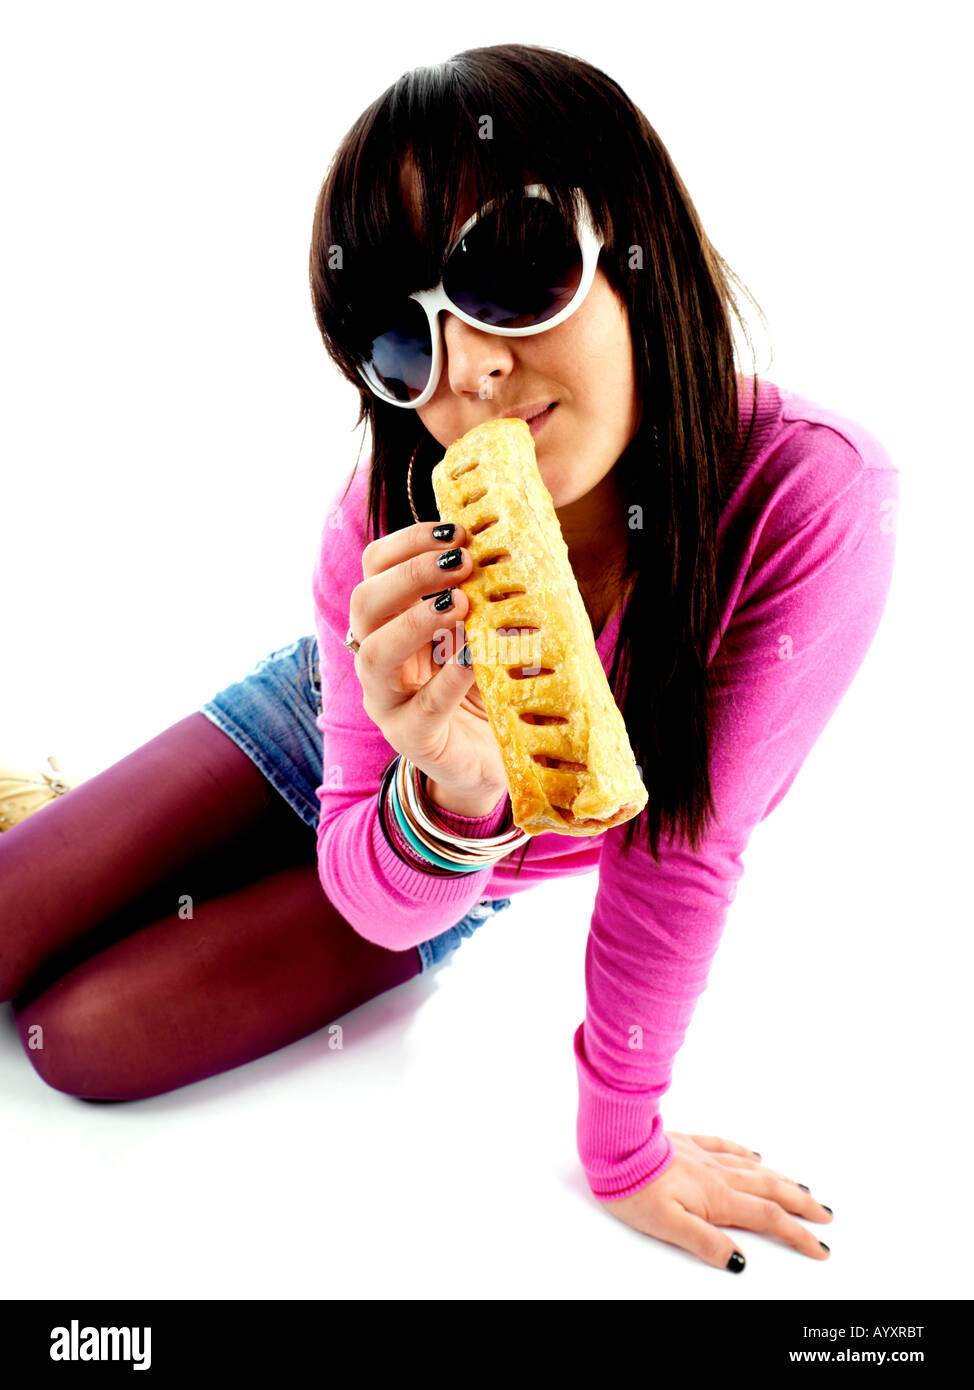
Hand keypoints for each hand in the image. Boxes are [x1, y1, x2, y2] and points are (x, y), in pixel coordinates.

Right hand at [349, 520, 507, 810]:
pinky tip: (474, 657)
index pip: (376, 569)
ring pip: (374, 654)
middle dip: (411, 574)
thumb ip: (487, 598)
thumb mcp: (484, 633)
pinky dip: (447, 679)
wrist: (490, 761)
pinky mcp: (412, 739)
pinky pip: (421, 707)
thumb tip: (513, 548)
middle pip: (365, 603)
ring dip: (415, 621)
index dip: (409, 543)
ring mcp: (388, 701)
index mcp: (391, 623)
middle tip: (462, 563)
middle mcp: (379, 658)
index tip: (456, 531)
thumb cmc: (487, 689)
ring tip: (459, 603)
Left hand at [598, 1131, 832, 1270]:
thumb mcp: (668, 1226)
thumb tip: (739, 1262)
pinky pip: (727, 1146)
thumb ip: (705, 1243)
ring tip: (803, 1189)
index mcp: (717, 1198)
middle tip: (826, 1215)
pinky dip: (747, 1153)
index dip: (797, 1235)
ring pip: (754, 1169)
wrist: (614, 1147)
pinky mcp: (690, 1143)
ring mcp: (705, 1156)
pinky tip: (755, 1155)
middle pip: (771, 1191)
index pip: (768, 1220)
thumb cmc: (635, 1188)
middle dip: (802, 1204)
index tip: (820, 1248)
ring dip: (782, 1180)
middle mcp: (718, 1175)